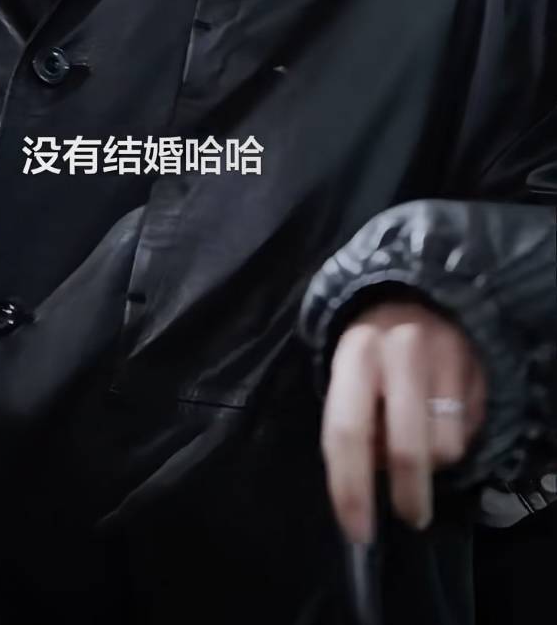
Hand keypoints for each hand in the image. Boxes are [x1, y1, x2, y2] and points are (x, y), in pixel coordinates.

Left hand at [320, 300, 486, 543]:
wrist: (419, 293)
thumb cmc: (373, 347)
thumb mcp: (347, 373)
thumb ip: (353, 421)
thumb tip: (368, 477)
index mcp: (354, 354)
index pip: (346, 432)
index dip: (350, 489)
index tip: (358, 529)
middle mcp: (399, 352)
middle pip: (405, 450)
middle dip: (407, 496)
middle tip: (409, 515)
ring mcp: (443, 357)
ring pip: (444, 448)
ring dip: (432, 463)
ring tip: (420, 440)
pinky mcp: (477, 367)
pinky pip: (469, 432)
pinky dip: (455, 439)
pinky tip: (442, 417)